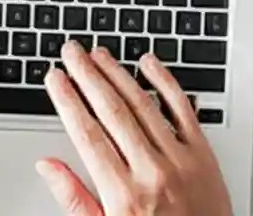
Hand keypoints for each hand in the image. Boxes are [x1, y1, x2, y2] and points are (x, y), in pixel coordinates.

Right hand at [39, 42, 232, 215]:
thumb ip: (75, 199)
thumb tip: (48, 166)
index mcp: (123, 196)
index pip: (87, 134)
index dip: (67, 100)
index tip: (55, 79)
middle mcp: (153, 173)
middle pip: (112, 111)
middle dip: (88, 76)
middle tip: (72, 52)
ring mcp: (181, 161)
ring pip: (143, 104)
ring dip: (118, 73)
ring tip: (99, 54)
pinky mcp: (204, 155)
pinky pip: (183, 109)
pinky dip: (165, 82)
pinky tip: (148, 63)